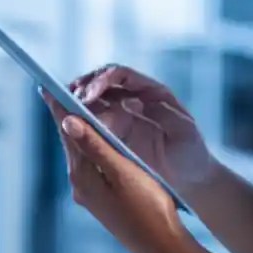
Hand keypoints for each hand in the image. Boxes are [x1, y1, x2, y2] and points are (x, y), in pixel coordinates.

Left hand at [45, 99, 192, 252]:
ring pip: (81, 150)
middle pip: (70, 140)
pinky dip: (92, 143)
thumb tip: (68, 121)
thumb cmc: (147, 206)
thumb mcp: (122, 171)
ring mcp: (89, 191)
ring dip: (81, 128)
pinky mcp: (100, 196)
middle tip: (60, 90)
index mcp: (83, 174)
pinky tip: (98, 137)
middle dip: (66, 115)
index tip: (46, 86)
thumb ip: (95, 145)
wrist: (161, 243)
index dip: (58, 107)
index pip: (67, 132)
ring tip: (77, 106)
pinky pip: (91, 161)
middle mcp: (80, 183)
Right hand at [66, 64, 216, 192]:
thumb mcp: (186, 133)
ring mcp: (120, 116)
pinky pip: (90, 125)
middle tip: (67, 101)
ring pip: (91, 102)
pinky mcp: (112, 136)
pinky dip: (77, 124)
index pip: (120, 75)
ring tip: (60, 112)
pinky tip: (66, 130)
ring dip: (74, 103)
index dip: (102, 80)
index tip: (88, 94)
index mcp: (150, 92)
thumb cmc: (191, 152)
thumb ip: (166, 116)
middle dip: (81, 88)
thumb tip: (137, 104)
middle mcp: (132, 99)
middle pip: (99, 83)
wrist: (190, 177)